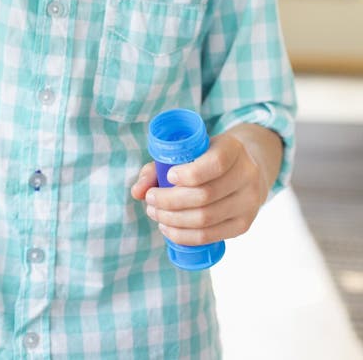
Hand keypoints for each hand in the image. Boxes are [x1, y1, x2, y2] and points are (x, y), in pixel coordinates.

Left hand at [131, 131, 267, 244]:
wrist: (247, 168)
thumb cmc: (208, 157)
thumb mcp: (189, 151)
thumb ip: (159, 167)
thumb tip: (137, 191)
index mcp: (233, 149)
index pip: (215, 163)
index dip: (189, 173)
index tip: (168, 176)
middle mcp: (246, 175)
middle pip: (205, 195)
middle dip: (170, 201)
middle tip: (150, 200)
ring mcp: (248, 202)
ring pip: (205, 218)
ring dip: (173, 220)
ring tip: (155, 213)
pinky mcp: (244, 224)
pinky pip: (211, 236)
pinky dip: (184, 235)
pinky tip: (168, 228)